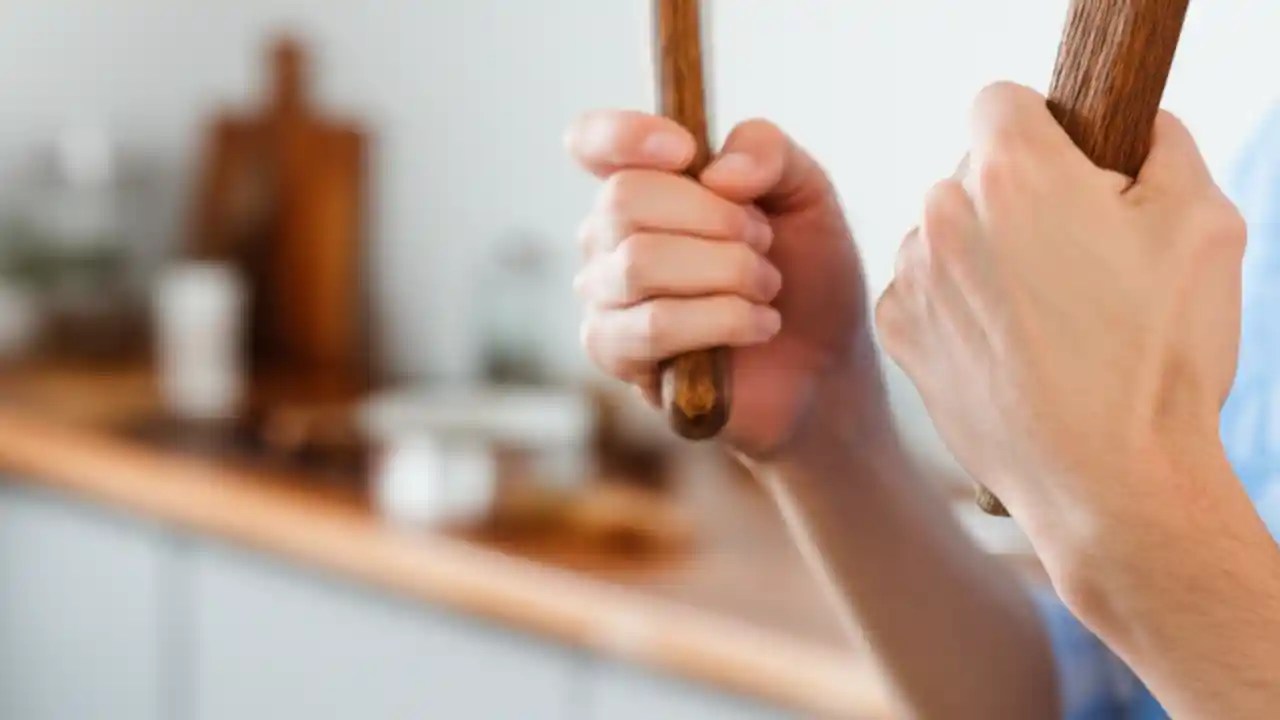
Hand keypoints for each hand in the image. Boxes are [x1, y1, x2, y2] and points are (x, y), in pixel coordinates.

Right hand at [566, 111, 875, 456]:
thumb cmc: (806, 274)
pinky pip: (653, 325)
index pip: (592, 142)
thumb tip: (717, 171)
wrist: (825, 364)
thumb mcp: (807, 192)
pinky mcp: (614, 354)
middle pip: (624, 198)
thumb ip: (769, 153)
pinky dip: (722, 320)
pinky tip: (759, 325)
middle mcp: (608, 237)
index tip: (687, 150)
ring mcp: (603, 296)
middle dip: (714, 217)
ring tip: (766, 287)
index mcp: (645, 184)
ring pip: (639, 263)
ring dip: (725, 272)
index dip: (625, 135)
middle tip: (764, 243)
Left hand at [876, 83, 1245, 576]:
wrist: (1107, 480)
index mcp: (1012, 171)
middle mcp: (943, 214)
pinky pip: (925, 289)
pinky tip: (1008, 347)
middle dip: (1020, 197)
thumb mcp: (1203, 220)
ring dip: (983, 252)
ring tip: (1045, 316)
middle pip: (973, 171)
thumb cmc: (1157, 356)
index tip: (1073, 174)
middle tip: (1076, 260)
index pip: (1002, 102)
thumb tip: (1136, 127)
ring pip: (946, 232)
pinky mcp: (898, 331)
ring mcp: (913, 276)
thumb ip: (1162, 145)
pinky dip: (958, 306)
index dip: (1045, 129)